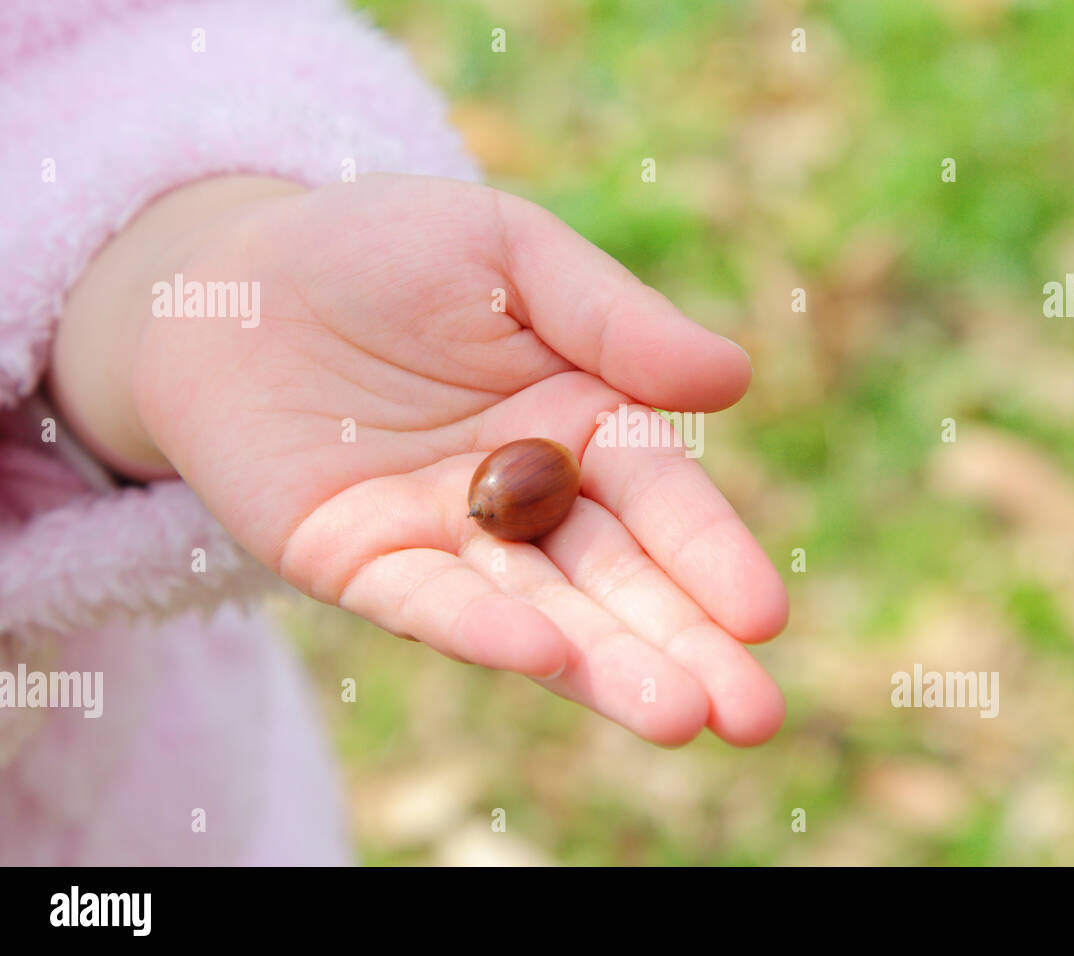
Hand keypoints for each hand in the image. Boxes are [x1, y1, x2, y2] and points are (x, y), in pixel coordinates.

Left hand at [67, 174, 788, 745]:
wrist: (233, 274)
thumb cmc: (382, 247)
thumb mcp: (510, 253)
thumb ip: (616, 320)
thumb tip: (735, 378)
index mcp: (582, 419)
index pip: (662, 497)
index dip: (711, 554)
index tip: (763, 615)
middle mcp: (527, 494)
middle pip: (617, 579)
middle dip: (685, 645)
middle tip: (753, 718)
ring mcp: (446, 537)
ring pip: (539, 611)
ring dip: (606, 666)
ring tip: (679, 717)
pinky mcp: (360, 562)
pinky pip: (426, 601)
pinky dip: (481, 630)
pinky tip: (545, 657)